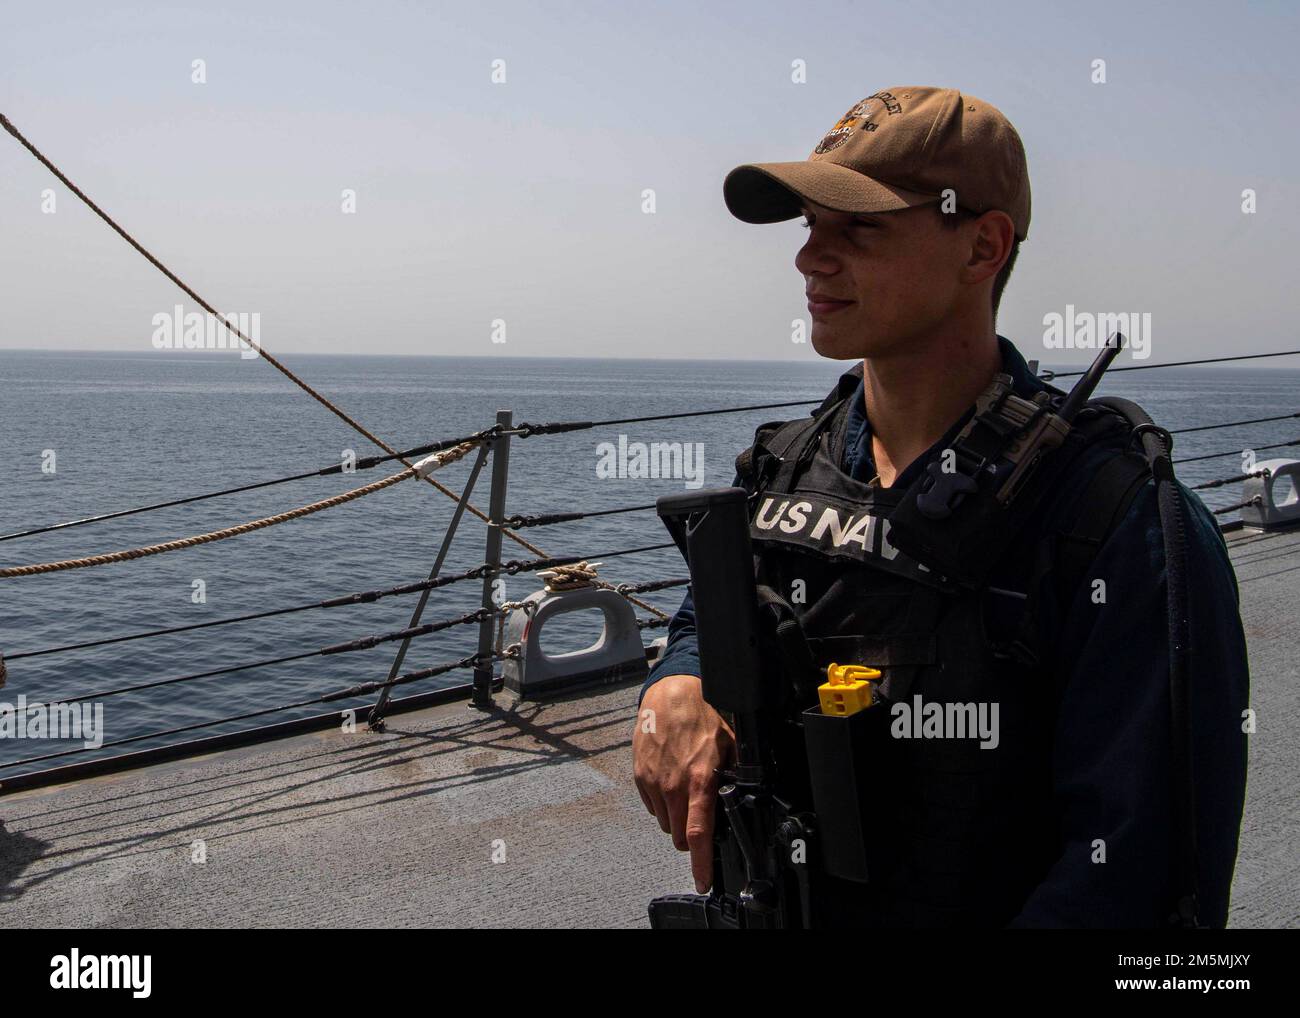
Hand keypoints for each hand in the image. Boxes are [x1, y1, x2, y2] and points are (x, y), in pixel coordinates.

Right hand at [633, 673, 735, 892]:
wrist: (670, 694)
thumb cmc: (702, 716)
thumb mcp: (730, 745)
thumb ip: (735, 776)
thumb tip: (741, 799)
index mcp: (699, 781)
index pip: (698, 833)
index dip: (700, 862)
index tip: (702, 880)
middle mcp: (672, 785)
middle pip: (680, 835)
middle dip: (692, 836)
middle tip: (703, 815)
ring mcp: (653, 782)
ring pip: (666, 823)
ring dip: (678, 818)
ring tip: (687, 790)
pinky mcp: (640, 776)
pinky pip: (653, 807)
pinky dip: (663, 803)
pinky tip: (672, 781)